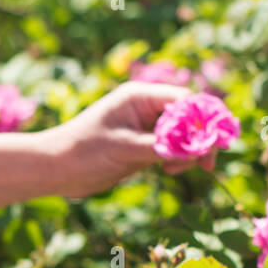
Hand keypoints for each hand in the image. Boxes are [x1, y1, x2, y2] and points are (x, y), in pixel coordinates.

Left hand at [43, 82, 194, 197]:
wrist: (53, 169)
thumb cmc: (83, 151)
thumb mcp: (124, 149)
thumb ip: (162, 148)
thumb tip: (197, 150)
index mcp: (139, 97)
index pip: (184, 100)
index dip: (203, 120)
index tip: (213, 142)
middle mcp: (143, 109)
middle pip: (186, 118)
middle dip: (199, 138)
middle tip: (208, 164)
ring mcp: (142, 128)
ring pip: (180, 136)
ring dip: (188, 152)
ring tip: (177, 170)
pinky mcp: (140, 147)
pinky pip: (168, 150)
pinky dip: (176, 159)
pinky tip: (171, 171)